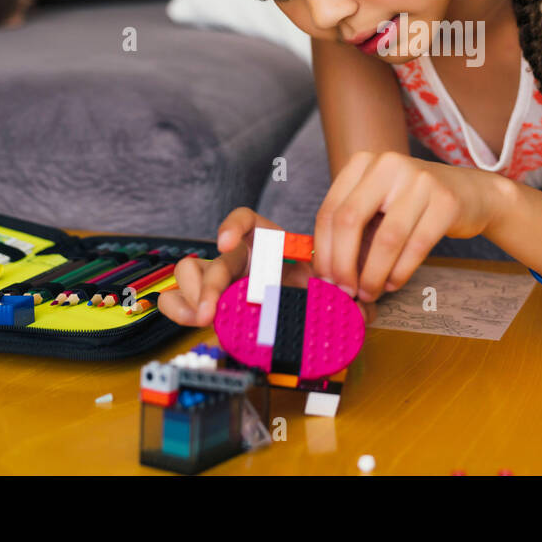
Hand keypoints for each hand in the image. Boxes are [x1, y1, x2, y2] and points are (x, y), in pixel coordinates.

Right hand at [157, 207, 376, 327]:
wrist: (313, 311)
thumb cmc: (320, 294)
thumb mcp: (336, 292)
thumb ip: (350, 299)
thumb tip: (361, 311)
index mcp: (271, 247)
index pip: (246, 221)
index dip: (233, 226)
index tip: (227, 243)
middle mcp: (243, 260)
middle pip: (218, 259)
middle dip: (210, 284)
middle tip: (211, 313)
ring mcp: (223, 281)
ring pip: (190, 272)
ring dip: (192, 296)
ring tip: (203, 318)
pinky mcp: (209, 303)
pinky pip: (181, 298)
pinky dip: (180, 306)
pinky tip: (191, 320)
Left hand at [313, 151, 500, 302]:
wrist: (471, 193)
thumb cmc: (415, 204)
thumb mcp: (379, 205)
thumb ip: (353, 231)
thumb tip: (328, 274)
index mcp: (364, 162)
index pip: (331, 209)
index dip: (323, 250)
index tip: (324, 279)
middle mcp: (389, 164)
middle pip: (351, 219)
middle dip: (343, 263)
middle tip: (344, 290)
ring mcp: (420, 180)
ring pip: (386, 237)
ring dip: (373, 274)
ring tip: (369, 292)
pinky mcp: (446, 202)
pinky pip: (416, 245)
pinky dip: (400, 272)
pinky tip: (392, 284)